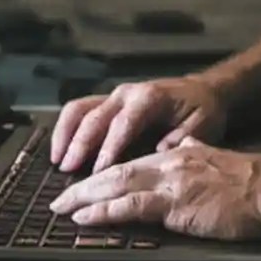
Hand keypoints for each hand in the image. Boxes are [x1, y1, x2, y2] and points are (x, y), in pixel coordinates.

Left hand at [49, 137, 260, 239]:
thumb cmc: (249, 182)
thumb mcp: (217, 158)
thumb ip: (197, 151)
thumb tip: (188, 145)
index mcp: (179, 153)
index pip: (133, 161)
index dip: (105, 173)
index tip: (85, 184)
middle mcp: (169, 162)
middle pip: (116, 170)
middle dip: (84, 185)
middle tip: (59, 198)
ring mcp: (171, 183)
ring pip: (117, 185)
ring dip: (85, 197)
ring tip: (62, 208)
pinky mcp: (175, 204)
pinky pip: (131, 207)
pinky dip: (104, 212)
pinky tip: (85, 218)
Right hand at [50, 75, 227, 172]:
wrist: (203, 89)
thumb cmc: (203, 109)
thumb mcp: (202, 124)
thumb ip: (183, 138)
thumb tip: (159, 154)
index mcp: (150, 98)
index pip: (124, 124)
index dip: (109, 147)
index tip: (98, 171)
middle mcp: (127, 94)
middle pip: (95, 117)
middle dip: (79, 144)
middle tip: (67, 171)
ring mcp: (114, 96)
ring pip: (79, 109)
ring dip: (65, 135)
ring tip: (58, 162)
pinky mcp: (108, 102)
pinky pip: (79, 111)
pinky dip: (66, 130)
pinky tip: (60, 152)